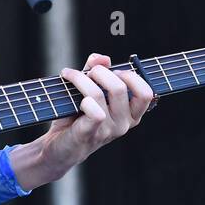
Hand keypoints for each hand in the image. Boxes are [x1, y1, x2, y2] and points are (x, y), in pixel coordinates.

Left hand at [11, 53, 153, 189]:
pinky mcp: (90, 134)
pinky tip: (72, 96)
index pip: (146, 93)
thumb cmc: (76, 117)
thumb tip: (101, 58)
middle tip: (86, 71)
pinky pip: (95, 112)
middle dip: (100, 72)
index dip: (131, 76)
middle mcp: (124, 124)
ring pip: (100, 94)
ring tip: (69, 75)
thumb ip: (96, 72)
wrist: (58, 147)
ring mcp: (108, 131)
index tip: (113, 71)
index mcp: (130, 114)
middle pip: (120, 87)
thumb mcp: (88, 91)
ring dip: (81, 79)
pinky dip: (83, 98)